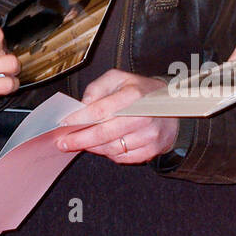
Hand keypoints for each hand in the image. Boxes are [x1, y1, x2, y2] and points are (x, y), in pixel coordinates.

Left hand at [56, 70, 178, 163]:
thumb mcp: (118, 78)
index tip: (64, 124)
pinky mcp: (153, 149)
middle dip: (80, 139)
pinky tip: (101, 146)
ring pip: (113, 148)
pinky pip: (124, 158)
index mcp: (134, 95)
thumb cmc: (140, 90)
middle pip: (105, 133)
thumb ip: (98, 87)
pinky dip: (109, 154)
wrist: (172, 104)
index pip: (101, 110)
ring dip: (92, 147)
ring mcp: (150, 135)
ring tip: (80, 143)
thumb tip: (83, 105)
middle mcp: (144, 116)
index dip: (80, 119)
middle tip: (63, 143)